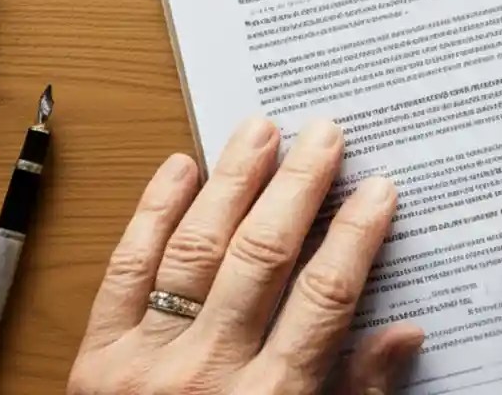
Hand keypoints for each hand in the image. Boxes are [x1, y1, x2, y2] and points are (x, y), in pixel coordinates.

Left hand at [67, 118, 422, 394]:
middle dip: (300, 187)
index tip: (378, 190)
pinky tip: (179, 168)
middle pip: (263, 257)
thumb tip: (405, 334)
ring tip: (260, 131)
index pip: (324, 298)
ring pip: (197, 249)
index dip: (355, 237)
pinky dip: (151, 214)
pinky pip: (125, 270)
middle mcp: (207, 373)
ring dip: (232, 182)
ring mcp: (145, 362)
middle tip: (324, 135)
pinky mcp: (96, 356)